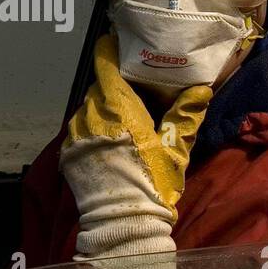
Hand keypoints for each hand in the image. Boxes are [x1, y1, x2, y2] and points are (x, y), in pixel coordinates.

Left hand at [59, 33, 211, 268]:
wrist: (124, 223)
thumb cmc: (153, 184)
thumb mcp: (176, 148)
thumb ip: (186, 114)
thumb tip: (201, 88)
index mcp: (117, 108)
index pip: (105, 65)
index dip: (109, 52)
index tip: (116, 45)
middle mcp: (90, 116)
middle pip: (98, 87)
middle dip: (113, 85)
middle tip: (132, 90)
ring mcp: (75, 136)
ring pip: (86, 107)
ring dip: (101, 108)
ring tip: (121, 118)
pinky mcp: (67, 155)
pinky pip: (78, 130)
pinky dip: (90, 129)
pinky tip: (107, 141)